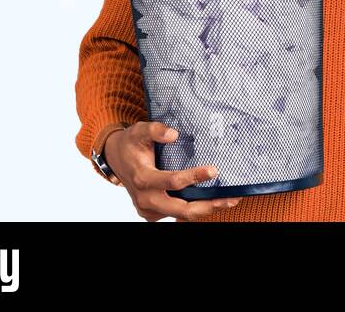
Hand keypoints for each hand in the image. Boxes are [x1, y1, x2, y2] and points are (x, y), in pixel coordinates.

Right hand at [103, 121, 243, 221]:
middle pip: (180, 208)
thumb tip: (173, 134)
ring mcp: (149, 209)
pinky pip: (176, 215)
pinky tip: (212, 202)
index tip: (214, 170)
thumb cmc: (131, 144)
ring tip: (227, 202)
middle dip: (206, 205)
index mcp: (143, 178)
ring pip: (180, 215)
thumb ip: (155, 130)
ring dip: (204, 210)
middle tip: (228, 198)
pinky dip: (193, 210)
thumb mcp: (139, 131)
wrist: (116, 159)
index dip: (194, 177)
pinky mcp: (153, 213)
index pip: (172, 182)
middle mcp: (145, 198)